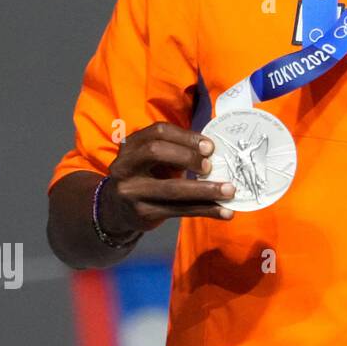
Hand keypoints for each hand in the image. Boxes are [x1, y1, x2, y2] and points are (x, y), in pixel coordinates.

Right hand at [101, 122, 236, 236]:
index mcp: (132, 145)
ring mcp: (131, 191)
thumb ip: (178, 152)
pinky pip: (179, 210)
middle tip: (211, 166)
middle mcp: (126, 165)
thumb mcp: (154, 159)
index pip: (158, 132)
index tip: (210, 146)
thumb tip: (218, 153)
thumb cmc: (146, 176)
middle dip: (188, 157)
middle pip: (156, 152)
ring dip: (206, 190)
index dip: (186, 137)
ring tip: (230, 191)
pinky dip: (206, 210)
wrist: (116, 210)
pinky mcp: (142, 213)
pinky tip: (224, 212)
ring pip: (172, 189)